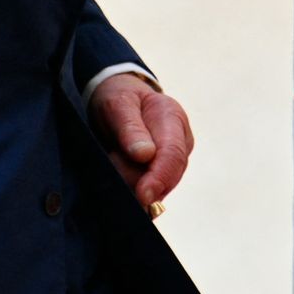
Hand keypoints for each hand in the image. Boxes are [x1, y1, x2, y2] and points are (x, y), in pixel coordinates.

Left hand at [88, 73, 193, 210]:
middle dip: (139, 183)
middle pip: (169, 176)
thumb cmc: (118, 98)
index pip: (173, 154)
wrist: (119, 101)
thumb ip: (130, 128)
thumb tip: (145, 155)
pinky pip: (151, 190)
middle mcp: (180, 141)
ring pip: (159, 187)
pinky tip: (118, 180)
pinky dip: (133, 189)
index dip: (159, 177)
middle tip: (113, 171)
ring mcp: (174, 158)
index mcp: (173, 118)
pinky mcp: (164, 172)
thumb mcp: (118, 104)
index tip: (142, 195)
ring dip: (133, 184)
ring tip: (113, 161)